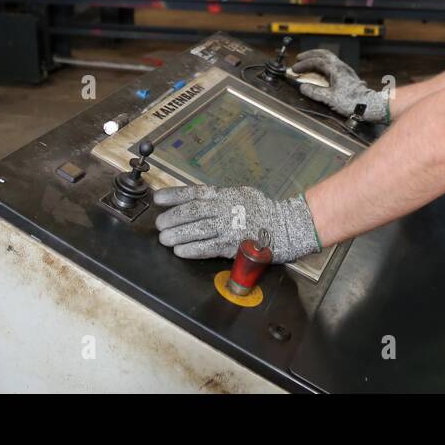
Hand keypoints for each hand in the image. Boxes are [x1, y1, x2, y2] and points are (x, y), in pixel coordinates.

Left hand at [153, 185, 321, 263]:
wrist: (286, 226)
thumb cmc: (262, 210)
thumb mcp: (241, 194)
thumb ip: (220, 197)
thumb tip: (196, 200)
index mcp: (225, 194)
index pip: (194, 193)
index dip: (174, 195)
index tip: (158, 199)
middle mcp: (224, 208)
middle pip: (192, 212)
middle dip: (172, 217)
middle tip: (159, 224)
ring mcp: (229, 227)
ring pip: (197, 230)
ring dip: (178, 234)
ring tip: (164, 239)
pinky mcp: (233, 245)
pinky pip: (208, 247)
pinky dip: (192, 249)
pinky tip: (181, 251)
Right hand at [290, 49, 388, 122]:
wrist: (369, 105)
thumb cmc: (351, 102)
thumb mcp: (330, 98)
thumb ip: (315, 92)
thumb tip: (303, 87)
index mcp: (336, 69)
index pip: (317, 62)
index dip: (304, 64)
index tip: (295, 69)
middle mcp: (341, 66)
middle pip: (323, 54)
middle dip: (310, 55)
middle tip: (299, 58)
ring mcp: (345, 70)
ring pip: (329, 58)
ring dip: (316, 58)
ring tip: (308, 62)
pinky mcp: (347, 75)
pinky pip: (332, 64)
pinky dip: (323, 64)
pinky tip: (320, 71)